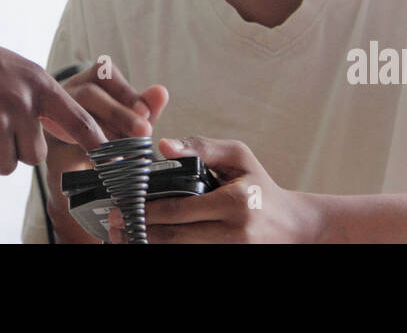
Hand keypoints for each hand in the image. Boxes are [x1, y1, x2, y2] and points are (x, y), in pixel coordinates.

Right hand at [0, 19, 105, 179]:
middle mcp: (21, 102)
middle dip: (14, 151)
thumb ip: (33, 95)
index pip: (77, 118)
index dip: (95, 142)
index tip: (111, 158)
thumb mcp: (9, 65)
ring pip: (6, 167)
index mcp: (36, 81)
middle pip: (34, 156)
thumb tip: (58, 126)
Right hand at [37, 64, 166, 241]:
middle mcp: (65, 89)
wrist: (63, 159)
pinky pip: (57, 140)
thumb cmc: (99, 131)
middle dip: (120, 114)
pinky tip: (100, 162)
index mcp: (86, 78)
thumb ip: (141, 107)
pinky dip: (83, 152)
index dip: (127, 93)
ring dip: (102, 135)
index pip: (106, 74)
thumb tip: (161, 92)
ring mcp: (48, 111)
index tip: (146, 114)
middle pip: (90, 95)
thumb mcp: (125, 118)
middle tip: (143, 132)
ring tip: (123, 152)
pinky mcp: (40, 136)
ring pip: (73, 115)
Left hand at [108, 136, 319, 242]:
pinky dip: (168, 250)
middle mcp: (235, 233)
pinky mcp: (230, 261)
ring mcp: (233, 252)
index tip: (122, 208)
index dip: (148, 211)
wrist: (292, 226)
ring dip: (148, 245)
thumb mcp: (239, 157)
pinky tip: (148, 243)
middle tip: (114, 225)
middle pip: (176, 237)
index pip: (181, 209)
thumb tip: (164, 146)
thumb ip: (202, 148)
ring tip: (122, 238)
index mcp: (236, 202)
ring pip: (181, 252)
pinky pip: (191, 257)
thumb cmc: (260, 186)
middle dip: (141, 232)